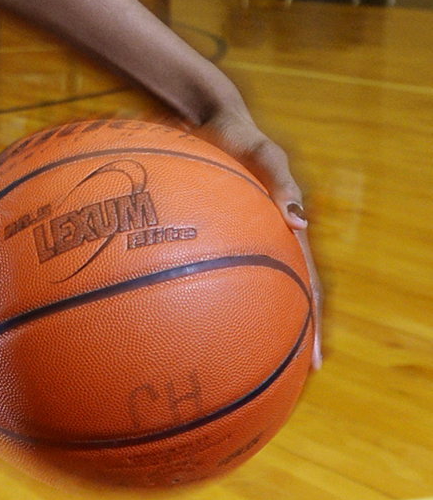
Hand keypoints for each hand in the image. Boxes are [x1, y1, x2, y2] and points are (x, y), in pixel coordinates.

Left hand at [197, 100, 322, 369]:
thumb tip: (300, 222)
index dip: (312, 324)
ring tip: (245, 363)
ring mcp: (242, 242)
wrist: (207, 121)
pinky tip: (184, 319)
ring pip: (251, 291)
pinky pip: (214, 270)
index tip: (314, 360)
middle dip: (291, 337)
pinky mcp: (216, 236)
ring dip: (254, 325)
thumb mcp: (262, 150)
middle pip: (285, 299)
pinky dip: (207, 296)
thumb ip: (281, 180)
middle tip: (291, 378)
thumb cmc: (238, 136)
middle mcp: (267, 243)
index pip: (307, 286)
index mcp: (286, 234)